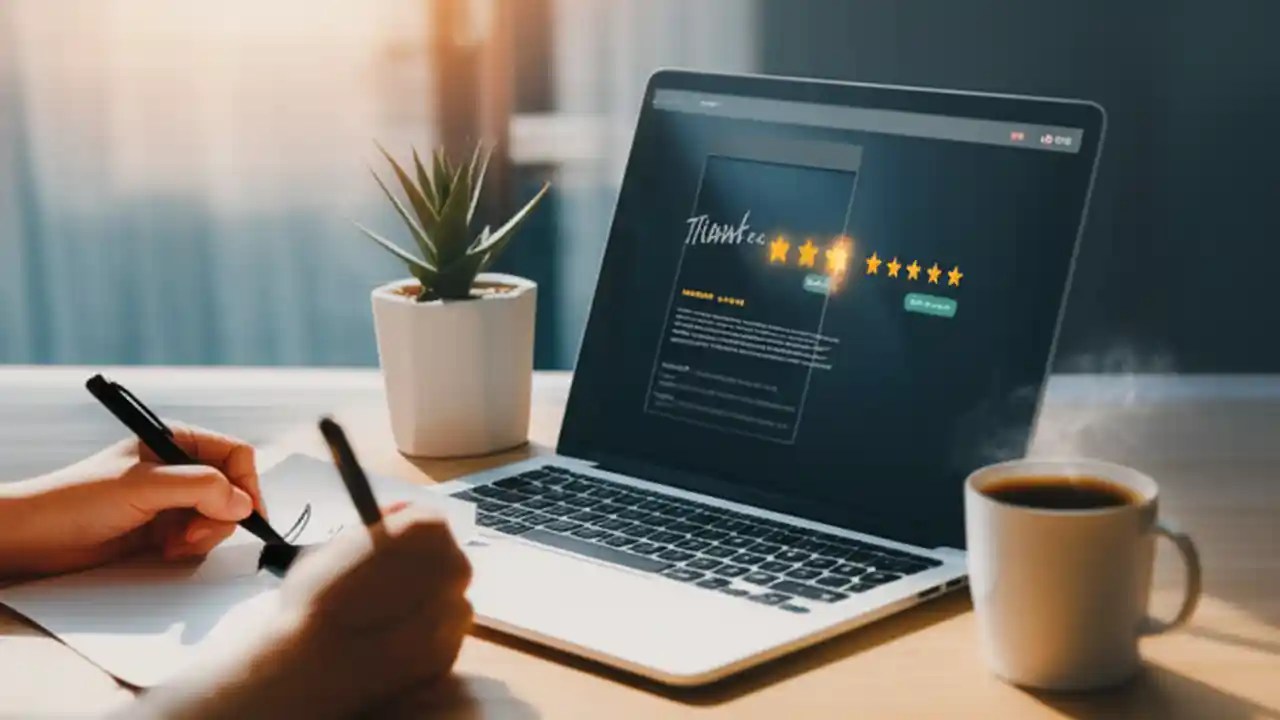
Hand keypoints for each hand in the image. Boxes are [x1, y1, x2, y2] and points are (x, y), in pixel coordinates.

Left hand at [0, 426, 264, 578]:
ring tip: (173, 544)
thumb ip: (198, 487)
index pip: (236, 455)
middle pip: (233, 490)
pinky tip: (165, 550)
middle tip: (194, 534)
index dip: (246, 483)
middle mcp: (179, 469)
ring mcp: (172, 500)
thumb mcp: (143, 486)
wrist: (34, 538)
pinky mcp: (164, 528)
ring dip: (204, 535)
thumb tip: (243, 502)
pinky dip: (191, 547)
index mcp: (176, 442)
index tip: (246, 513)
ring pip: (220, 517)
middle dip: (220, 516)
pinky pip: (200, 537)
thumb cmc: (77, 500)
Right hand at [129, 506, 472, 719]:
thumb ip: (379, 525)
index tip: (379, 531)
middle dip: (407, 561)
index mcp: (425, 536)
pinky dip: (411, 632)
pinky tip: (374, 639)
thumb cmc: (306, 608)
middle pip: (440, 556)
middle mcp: (453, 574)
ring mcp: (453, 619)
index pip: (426, 515)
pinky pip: (434, 633)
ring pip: (439, 595)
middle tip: (365, 576)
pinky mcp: (444, 658)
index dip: (397, 522)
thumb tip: (402, 519)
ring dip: (411, 597)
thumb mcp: (334, 547)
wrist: (299, 676)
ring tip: (361, 613)